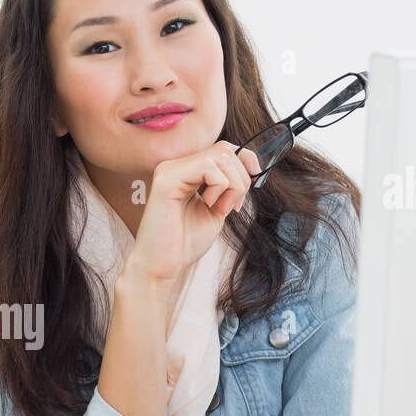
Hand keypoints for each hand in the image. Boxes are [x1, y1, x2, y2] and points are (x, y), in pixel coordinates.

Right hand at [123, 141, 261, 284]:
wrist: (162, 266)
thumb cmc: (184, 243)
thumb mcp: (217, 209)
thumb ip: (229, 187)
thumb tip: (253, 167)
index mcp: (185, 171)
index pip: (224, 148)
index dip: (245, 163)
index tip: (246, 191)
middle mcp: (175, 165)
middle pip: (226, 149)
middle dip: (241, 178)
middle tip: (231, 207)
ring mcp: (170, 170)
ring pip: (221, 156)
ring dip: (232, 185)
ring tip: (220, 208)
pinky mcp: (167, 180)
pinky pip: (208, 167)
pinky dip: (220, 187)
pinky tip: (208, 205)